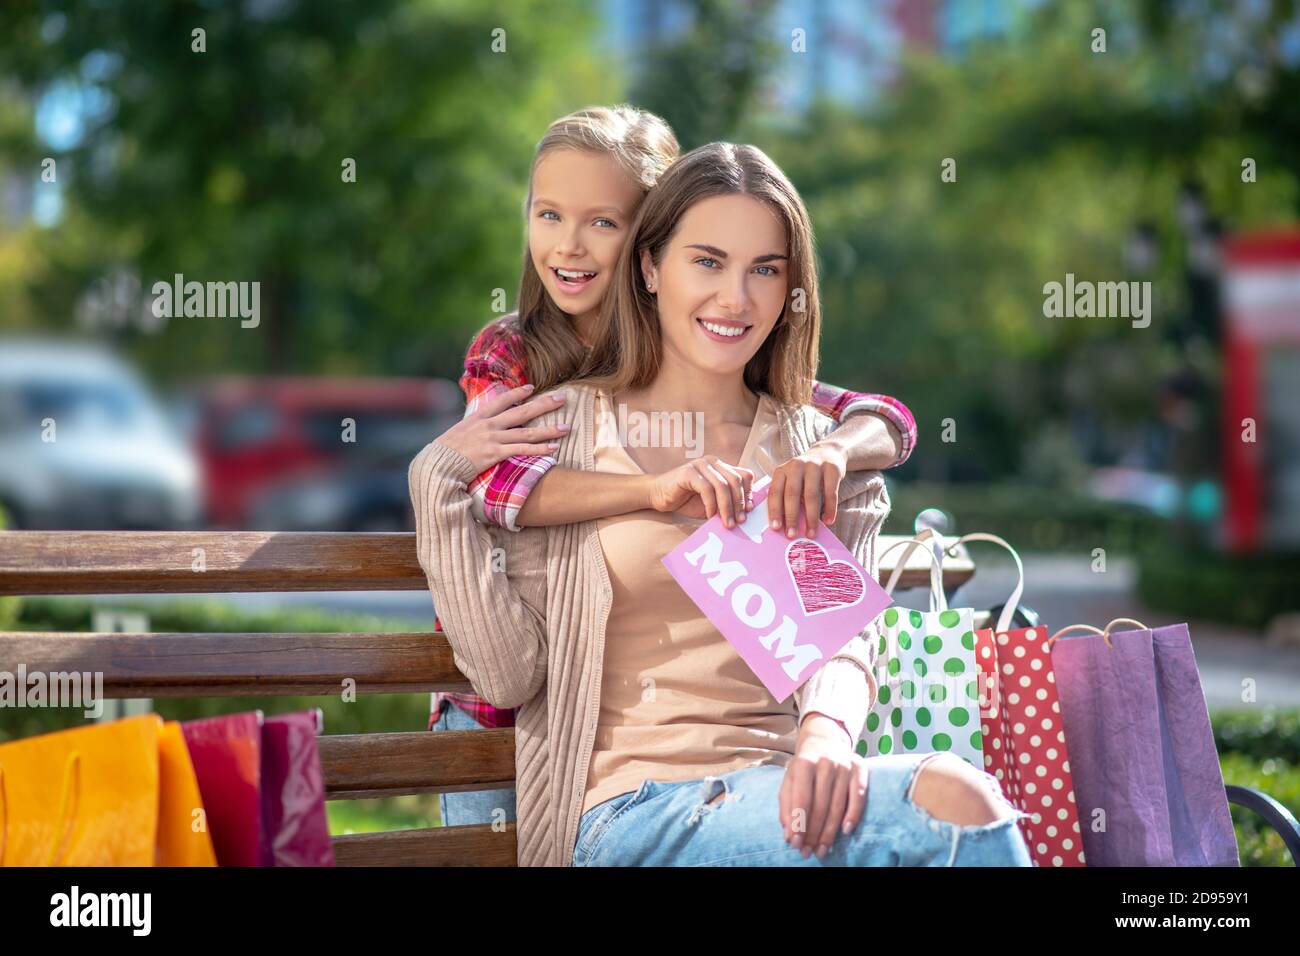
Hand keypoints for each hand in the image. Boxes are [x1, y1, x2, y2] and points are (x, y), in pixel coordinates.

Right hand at [434, 384, 568, 473]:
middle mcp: (488, 425)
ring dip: (549, 429)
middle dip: (544, 404)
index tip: (532, 388)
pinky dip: (539, 449)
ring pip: (527, 432)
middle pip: (522, 411)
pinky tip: (554, 448)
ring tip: (566, 427)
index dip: (518, 393)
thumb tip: (479, 425)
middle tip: (562, 398)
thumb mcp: (458, 433)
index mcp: (479, 417)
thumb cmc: (446, 452)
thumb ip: (472, 427)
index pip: (502, 400)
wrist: (437, 464)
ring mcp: (492, 439)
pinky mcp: (495, 454)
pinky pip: (522, 450)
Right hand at [647, 456, 753, 527]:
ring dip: (727, 507)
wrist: (658, 496)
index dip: (750, 493)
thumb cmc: (686, 501)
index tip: (749, 512)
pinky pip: (706, 489)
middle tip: (739, 522)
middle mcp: (713, 462)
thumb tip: (747, 515)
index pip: (745, 476)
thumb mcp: (713, 503)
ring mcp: (701, 465)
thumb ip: (727, 504)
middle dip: (740, 503)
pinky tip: (710, 516)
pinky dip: (711, 505)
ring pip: (723, 485)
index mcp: (722, 467)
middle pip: (736, 480)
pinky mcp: (689, 472)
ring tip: (727, 524)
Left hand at [767, 443, 846, 539]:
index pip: (775, 492)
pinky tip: (828, 521)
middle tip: (792, 535)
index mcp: (782, 470)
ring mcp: (814, 466)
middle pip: (792, 494)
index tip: (776, 528)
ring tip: (811, 533)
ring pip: (811, 495)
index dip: (774, 510)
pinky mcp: (832, 469)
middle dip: (791, 517)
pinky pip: (831, 492)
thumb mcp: (791, 479)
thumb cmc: (804, 475)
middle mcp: (796, 466)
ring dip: (811, 517)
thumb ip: (785, 496)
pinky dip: (830, 509)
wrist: (827, 453)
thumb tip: (781, 525)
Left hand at [780, 714, 868, 859]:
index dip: (798, 823)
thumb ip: (787, 806)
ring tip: (823, 850)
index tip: (795, 843)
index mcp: (804, 763)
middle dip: (813, 833)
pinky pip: (858, 796)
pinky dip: (853, 815)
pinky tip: (845, 831)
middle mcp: (825, 763)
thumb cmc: (804, 766)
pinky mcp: (860, 768)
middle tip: (808, 852)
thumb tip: (789, 835)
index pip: (801, 798)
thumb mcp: (790, 780)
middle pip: (820, 805)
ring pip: (838, 805)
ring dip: (830, 832)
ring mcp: (844, 765)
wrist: (825, 740)